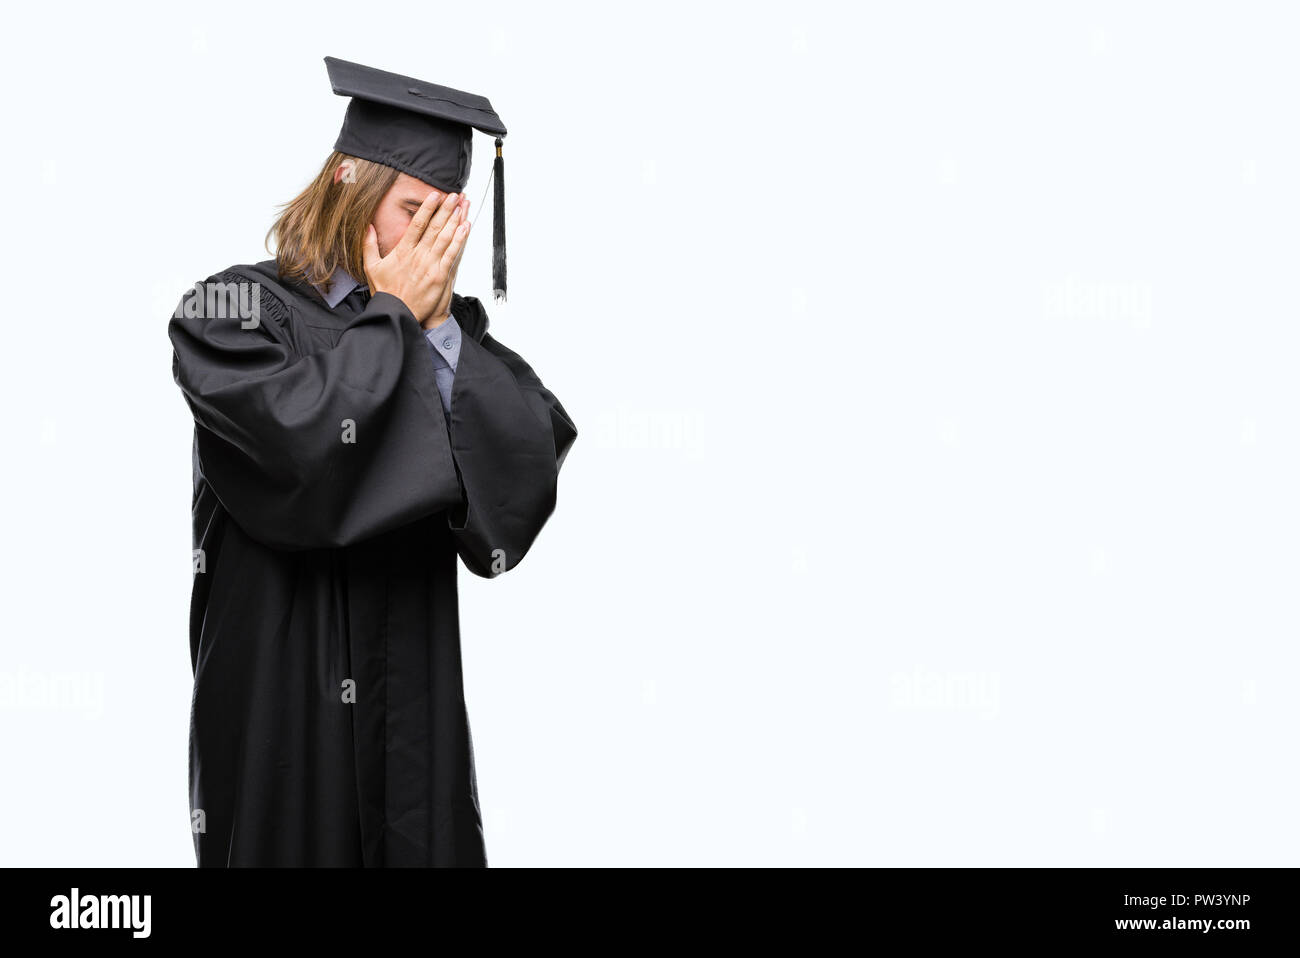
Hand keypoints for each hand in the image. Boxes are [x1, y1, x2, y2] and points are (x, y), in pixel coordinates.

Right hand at [362, 190, 470, 327]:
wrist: (397, 314)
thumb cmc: (386, 293)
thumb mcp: (371, 267)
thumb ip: (369, 245)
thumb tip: (367, 226)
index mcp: (402, 251)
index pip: (417, 224)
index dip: (427, 208)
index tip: (434, 194)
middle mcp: (418, 255)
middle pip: (435, 227)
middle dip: (446, 209)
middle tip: (454, 195)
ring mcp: (430, 265)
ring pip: (445, 237)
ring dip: (455, 220)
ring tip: (462, 206)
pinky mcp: (440, 276)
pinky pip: (452, 254)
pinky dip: (460, 240)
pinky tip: (466, 228)